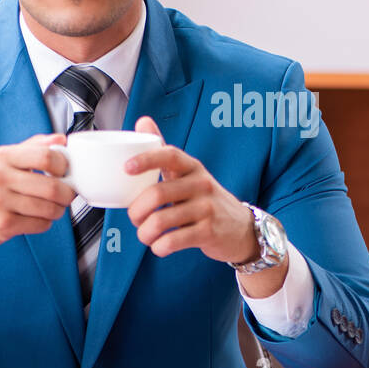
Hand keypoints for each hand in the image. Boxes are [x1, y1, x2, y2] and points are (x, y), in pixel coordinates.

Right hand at [0, 133, 75, 284]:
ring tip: (52, 208)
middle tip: (66, 194)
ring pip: (49, 208)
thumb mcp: (0, 161)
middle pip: (52, 186)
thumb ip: (32, 147)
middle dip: (67, 194)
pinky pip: (40, 225)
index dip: (64, 166)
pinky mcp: (3, 225)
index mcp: (2, 157)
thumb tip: (61, 139)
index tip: (65, 171)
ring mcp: (0, 202)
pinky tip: (35, 218)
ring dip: (58, 211)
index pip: (47, 156)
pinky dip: (44, 223)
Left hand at [125, 116, 258, 264]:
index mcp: (193, 167)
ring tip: (145, 235)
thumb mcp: (189, 173)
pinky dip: (159, 247)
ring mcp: (207, 209)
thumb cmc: (205, 200)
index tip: (127, 167)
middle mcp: (201, 185)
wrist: (241, 229)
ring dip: (144, 233)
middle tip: (134, 218)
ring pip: (161, 221)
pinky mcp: (209, 232)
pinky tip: (159, 246)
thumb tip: (142, 120)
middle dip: (136, 211)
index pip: (171, 155)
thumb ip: (164, 152)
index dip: (147, 159)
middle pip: (157, 194)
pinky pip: (173, 241)